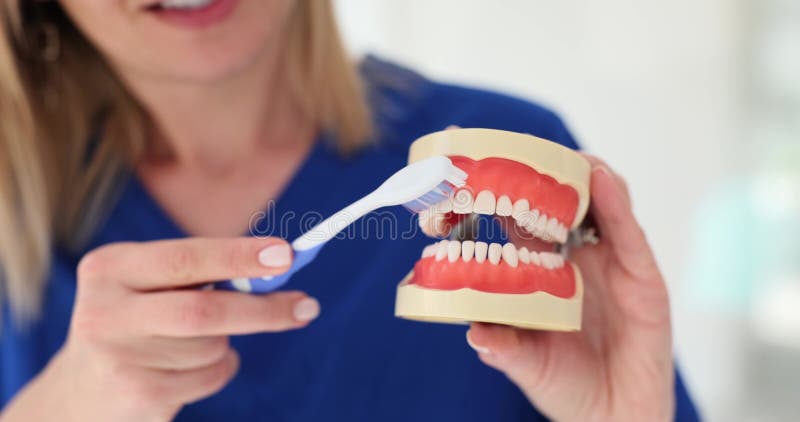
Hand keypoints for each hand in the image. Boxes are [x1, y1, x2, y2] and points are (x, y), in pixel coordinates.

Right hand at [2, 237, 319, 421]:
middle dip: (264, 309)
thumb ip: (203, 274)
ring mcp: (118, 358)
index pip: (187, 256)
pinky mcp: (138, 395)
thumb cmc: (137, 323)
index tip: (286, 254)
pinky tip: (190, 369)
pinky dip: (220, 369)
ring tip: (199, 343)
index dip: (240, 256)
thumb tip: (280, 265)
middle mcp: (104, 310)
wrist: (80, 394)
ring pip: (214, 345)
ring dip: (227, 343)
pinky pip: (210, 376)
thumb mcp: (150, 287)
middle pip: (206, 309)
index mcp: (109, 268)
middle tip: (306, 306)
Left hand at [466, 156, 674, 420]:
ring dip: (580, 174)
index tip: (464, 157)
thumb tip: (474, 331)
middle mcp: (574, 258)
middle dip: (536, 169)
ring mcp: (610, 263)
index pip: (516, 216)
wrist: (612, 419)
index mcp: (541, 269)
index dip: (494, 188)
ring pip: (598, 203)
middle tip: (509, 147)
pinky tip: (602, 181)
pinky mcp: (643, 278)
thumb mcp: (526, 362)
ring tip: (558, 155)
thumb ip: (503, 346)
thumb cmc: (565, 385)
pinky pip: (629, 235)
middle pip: (557, 199)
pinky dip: (617, 205)